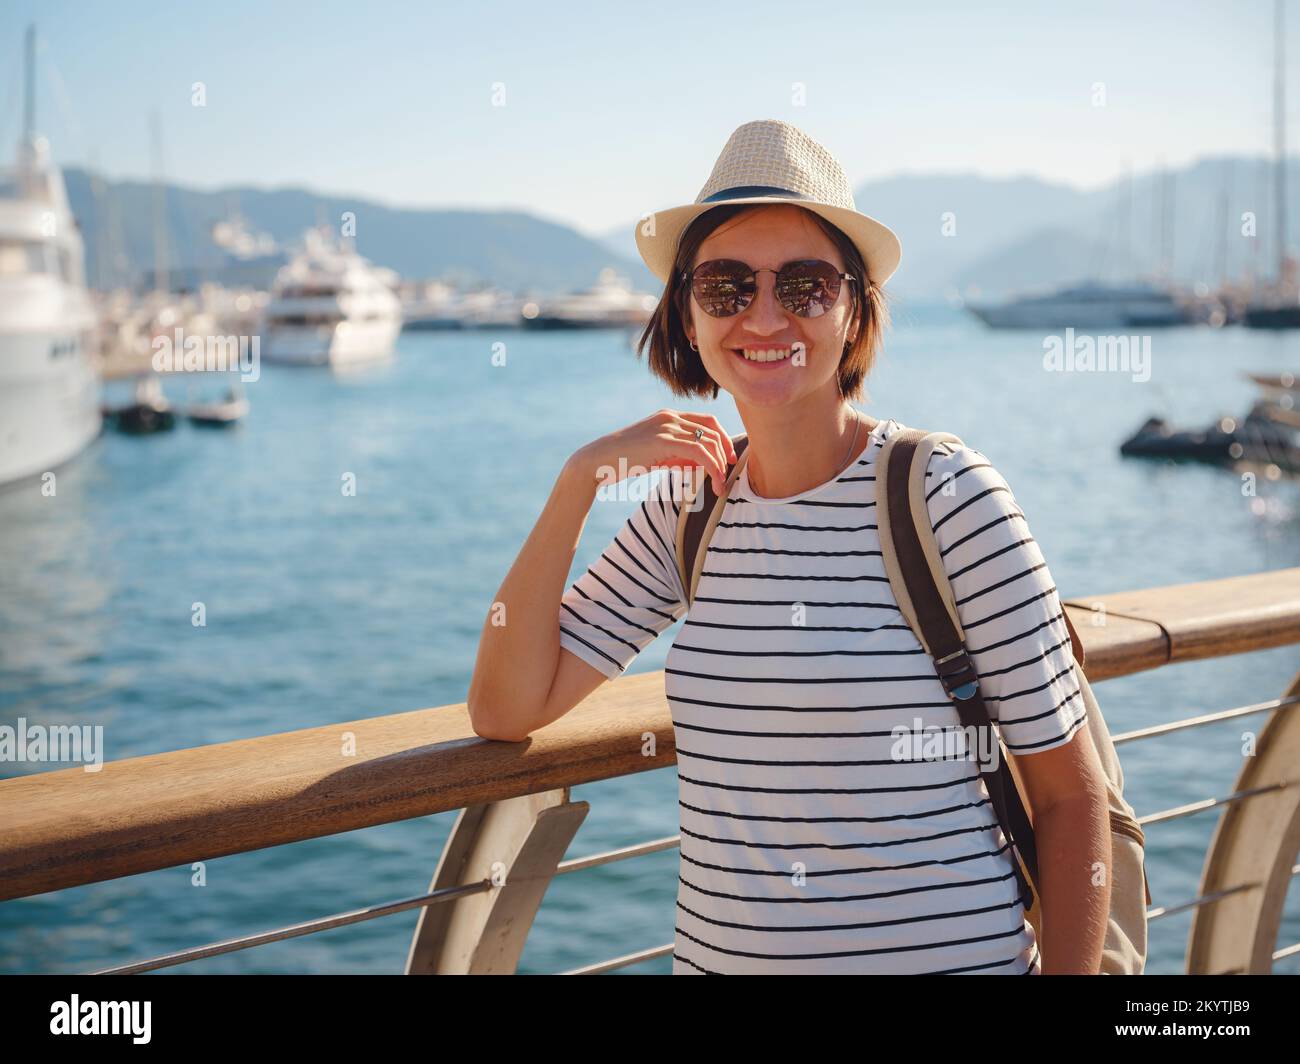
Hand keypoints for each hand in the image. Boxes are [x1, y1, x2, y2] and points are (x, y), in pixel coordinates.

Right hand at [569, 409, 737, 495]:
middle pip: (713, 428)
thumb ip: (679, 455)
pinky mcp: (663, 440)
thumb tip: (702, 464)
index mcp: (668, 416)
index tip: (728, 461)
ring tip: (721, 487)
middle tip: (729, 476)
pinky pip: (699, 451)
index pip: (708, 420)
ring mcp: (666, 426)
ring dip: (720, 465)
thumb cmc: (624, 460)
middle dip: (726, 453)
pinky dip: (713, 468)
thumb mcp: (657, 455)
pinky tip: (714, 483)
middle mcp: (670, 416)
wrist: (597, 461)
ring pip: (709, 440)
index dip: (723, 439)